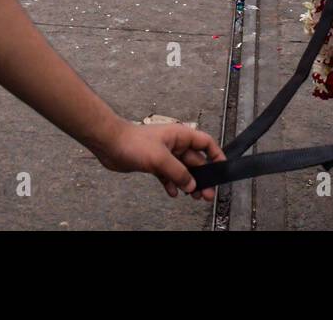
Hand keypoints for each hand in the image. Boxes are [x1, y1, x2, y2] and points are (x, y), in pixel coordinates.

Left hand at [93, 120, 225, 200]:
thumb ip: (178, 173)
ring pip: (182, 170)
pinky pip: (168, 175)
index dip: (216, 155)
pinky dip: (172, 184)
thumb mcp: (160, 158)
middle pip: (195, 161)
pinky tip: (173, 193)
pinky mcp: (154, 163)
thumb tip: (192, 184)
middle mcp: (174, 144)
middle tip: (208, 194)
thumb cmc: (134, 142)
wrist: (110, 144)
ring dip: (189, 183)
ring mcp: (164, 154)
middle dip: (202, 177)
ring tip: (194, 197)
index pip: (205, 143)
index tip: (222, 169)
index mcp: (180, 135)